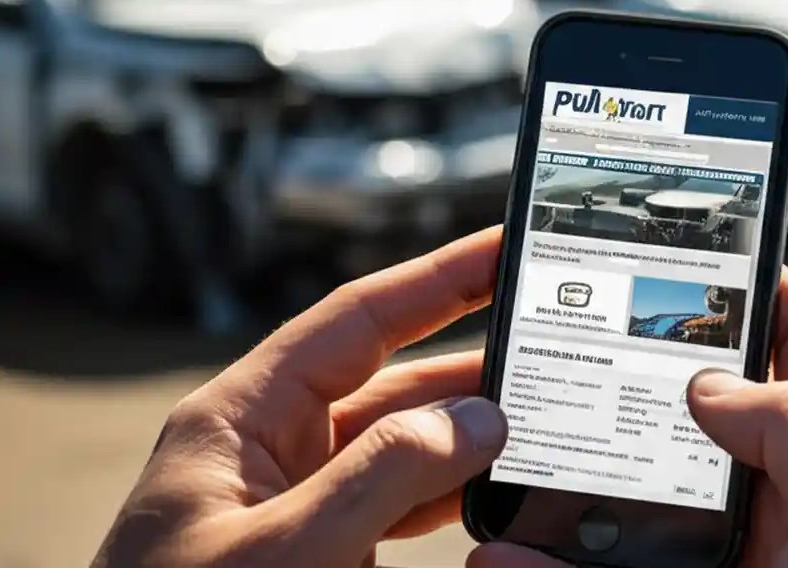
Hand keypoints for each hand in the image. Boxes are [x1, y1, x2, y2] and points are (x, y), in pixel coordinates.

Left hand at [93, 228, 507, 567]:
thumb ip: (384, 475)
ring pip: (402, 445)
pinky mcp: (319, 548)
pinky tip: (496, 488)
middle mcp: (271, 448)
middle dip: (469, 362)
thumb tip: (477, 421)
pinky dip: (449, 494)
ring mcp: (297, 503)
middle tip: (545, 341)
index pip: (356, 321)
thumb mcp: (284, 549)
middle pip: (390, 380)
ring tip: (540, 412)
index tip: (500, 249)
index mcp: (241, 418)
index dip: (435, 278)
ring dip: (469, 433)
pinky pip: (396, 503)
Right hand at [472, 269, 787, 567]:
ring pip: (644, 489)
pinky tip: (511, 551)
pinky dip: (552, 562)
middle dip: (646, 370)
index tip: (688, 252)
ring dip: (583, 469)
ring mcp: (736, 546)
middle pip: (706, 401)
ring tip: (523, 440)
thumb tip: (707, 384)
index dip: (753, 284)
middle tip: (579, 338)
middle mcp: (787, 487)